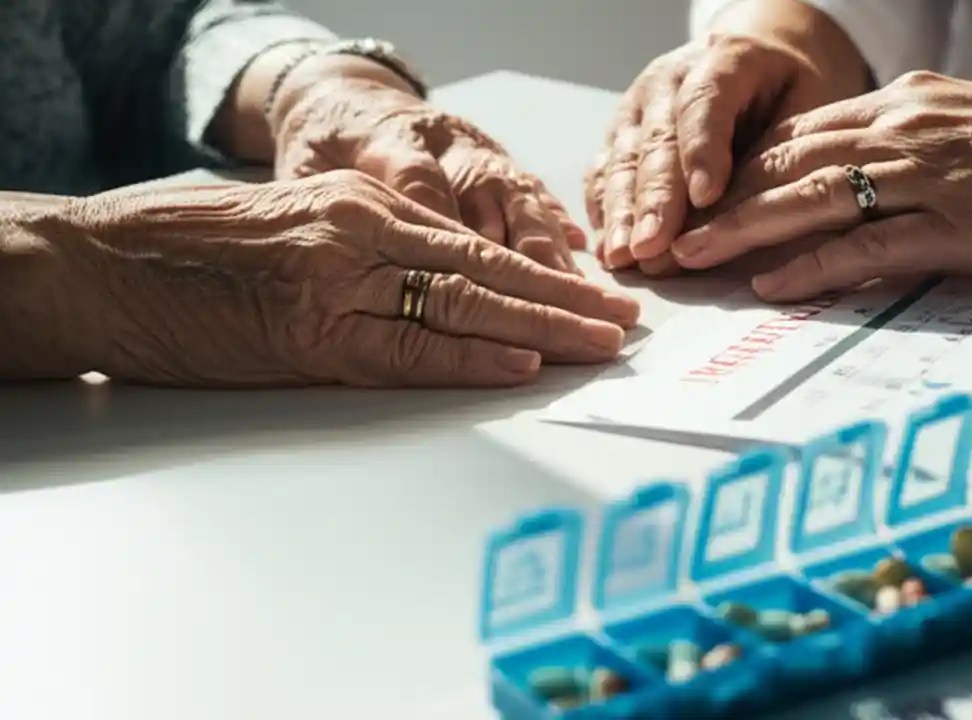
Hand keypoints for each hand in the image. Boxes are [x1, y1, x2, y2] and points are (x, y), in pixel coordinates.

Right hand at [61, 171, 638, 386]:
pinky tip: (518, 365)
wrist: (103, 265)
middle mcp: (362, 233)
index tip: (593, 296)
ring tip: (598, 344)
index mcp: (364, 207)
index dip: (542, 274)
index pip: (475, 246)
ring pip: (462, 306)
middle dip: (563, 301)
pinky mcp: (308, 332)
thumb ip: (371, 254)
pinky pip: (406, 349)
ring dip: (539, 329)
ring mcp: (337, 280)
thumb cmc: (194, 250)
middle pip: (486, 273)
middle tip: (622, 321)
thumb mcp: (300, 232)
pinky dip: (467, 359)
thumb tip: (447, 296)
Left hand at [272, 76, 584, 273]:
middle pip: (494, 198)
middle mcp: (446, 142)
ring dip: (553, 253)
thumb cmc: (323, 145)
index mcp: (389, 137)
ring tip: (579, 296)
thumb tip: (349, 237)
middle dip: (531, 256)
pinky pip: (534, 196)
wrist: (348, 99)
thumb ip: (328, 197)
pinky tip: (580, 253)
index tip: (472, 276)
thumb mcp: (306, 168)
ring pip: (522, 203)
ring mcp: (478, 152)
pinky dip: (557, 225)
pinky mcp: (497, 165)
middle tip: (559, 301)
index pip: (420, 180)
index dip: (452, 228)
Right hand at [585, 0, 863, 272]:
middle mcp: (669, 79)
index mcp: (726, 59)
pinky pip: (604, 172)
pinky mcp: (621, 133)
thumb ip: (784, 152)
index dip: (703, 150)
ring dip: (621, 211)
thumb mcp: (808, 105)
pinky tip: (609, 248)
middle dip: (653, 197)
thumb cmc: (789, 88)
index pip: (706, 103)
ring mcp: (638, 106)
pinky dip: (605, 211)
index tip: (705, 197)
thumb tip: (765, 217)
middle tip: (652, 244)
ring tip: (622, 256)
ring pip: (622, 159)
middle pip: (656, 139)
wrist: (760, 53)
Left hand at [672, 72, 971, 301]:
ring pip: (812, 199)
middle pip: (786, 164)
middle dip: (718, 201)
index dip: (738, 172)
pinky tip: (770, 283)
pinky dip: (814, 265)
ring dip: (743, 230)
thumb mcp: (969, 133)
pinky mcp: (959, 227)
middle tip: (665, 234)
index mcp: (904, 108)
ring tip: (691, 257)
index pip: (798, 137)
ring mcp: (928, 178)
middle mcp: (904, 133)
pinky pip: (868, 247)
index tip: (693, 202)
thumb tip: (859, 187)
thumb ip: (908, 153)